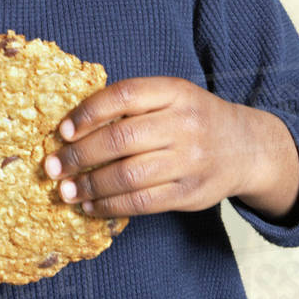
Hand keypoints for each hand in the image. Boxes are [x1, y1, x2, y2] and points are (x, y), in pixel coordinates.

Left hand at [43, 76, 298, 217]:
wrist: (246, 147)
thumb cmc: (194, 119)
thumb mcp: (172, 97)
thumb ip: (133, 104)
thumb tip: (73, 127)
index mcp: (176, 92)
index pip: (125, 95)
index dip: (88, 112)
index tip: (62, 130)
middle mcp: (185, 124)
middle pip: (121, 139)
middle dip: (79, 156)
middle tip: (52, 167)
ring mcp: (190, 160)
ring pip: (128, 175)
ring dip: (90, 186)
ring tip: (66, 192)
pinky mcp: (190, 192)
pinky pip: (142, 202)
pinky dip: (111, 206)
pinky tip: (91, 206)